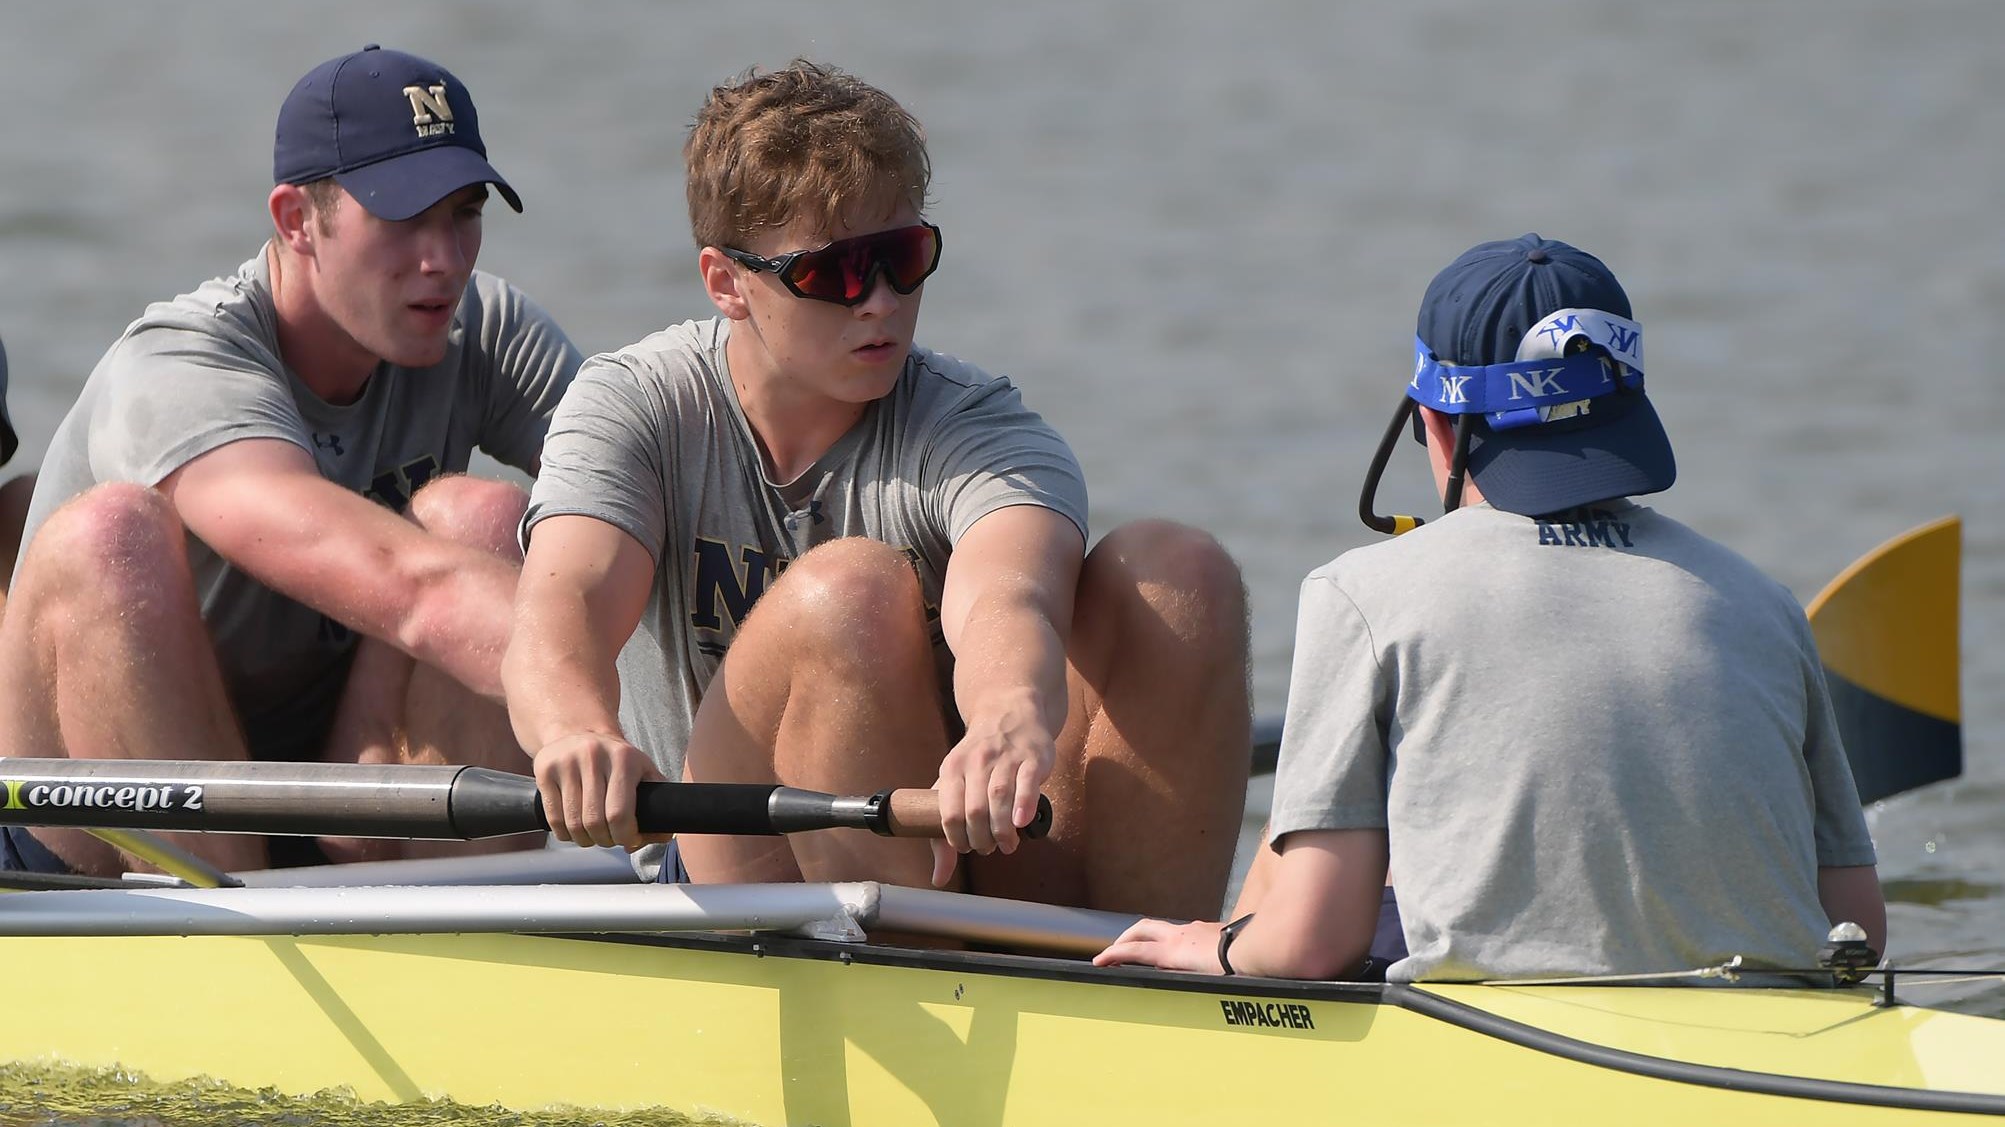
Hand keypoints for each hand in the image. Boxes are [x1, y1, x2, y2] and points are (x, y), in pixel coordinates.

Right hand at [529, 731, 666, 849]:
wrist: (580, 731)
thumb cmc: (617, 759)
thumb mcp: (643, 771)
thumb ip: (659, 804)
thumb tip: (663, 836)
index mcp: (623, 758)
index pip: (620, 813)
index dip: (625, 836)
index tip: (628, 841)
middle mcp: (593, 756)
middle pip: (594, 822)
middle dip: (605, 840)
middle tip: (609, 839)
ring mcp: (566, 762)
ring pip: (573, 824)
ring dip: (585, 840)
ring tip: (593, 836)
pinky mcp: (545, 770)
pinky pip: (553, 818)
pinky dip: (565, 834)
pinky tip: (574, 830)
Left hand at [928, 707, 1055, 886]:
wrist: (1009, 713)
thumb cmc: (979, 760)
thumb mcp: (955, 786)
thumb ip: (944, 831)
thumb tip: (939, 878)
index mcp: (952, 769)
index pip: (948, 812)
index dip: (957, 839)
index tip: (968, 848)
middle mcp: (976, 762)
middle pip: (974, 811)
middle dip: (982, 839)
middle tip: (990, 847)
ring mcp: (1005, 758)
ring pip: (999, 798)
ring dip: (1002, 830)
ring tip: (1007, 844)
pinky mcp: (1031, 758)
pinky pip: (1026, 783)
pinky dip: (1023, 805)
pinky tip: (1022, 823)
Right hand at [1093, 917, 1228, 973]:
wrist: (1258, 951)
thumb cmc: (1231, 971)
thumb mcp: (1200, 982)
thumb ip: (1177, 980)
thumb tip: (1160, 979)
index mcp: (1173, 950)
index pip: (1135, 951)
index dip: (1113, 955)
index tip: (1098, 960)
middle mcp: (1180, 935)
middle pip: (1142, 929)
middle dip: (1125, 938)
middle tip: (1116, 949)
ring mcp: (1195, 929)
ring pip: (1163, 928)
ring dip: (1149, 937)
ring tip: (1146, 953)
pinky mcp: (1210, 929)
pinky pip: (1183, 932)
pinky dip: (1172, 939)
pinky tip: (1182, 953)